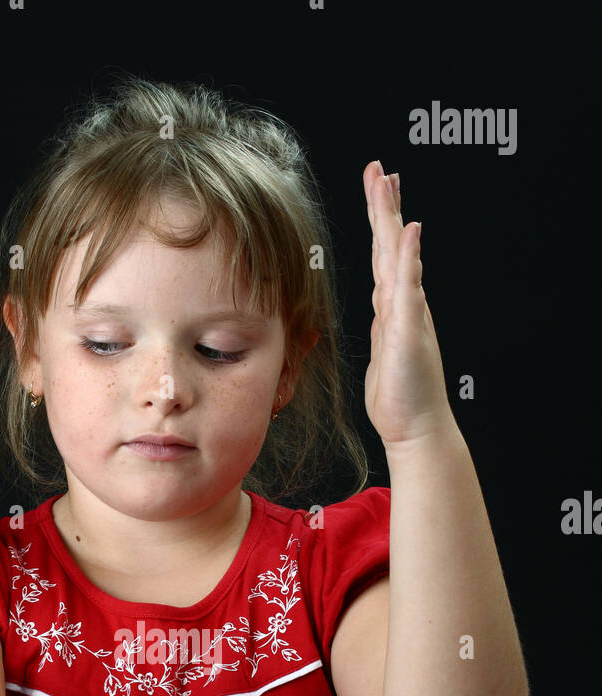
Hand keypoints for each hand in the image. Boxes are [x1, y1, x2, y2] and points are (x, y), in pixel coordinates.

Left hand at [362, 160, 453, 447]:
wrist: (416, 427)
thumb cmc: (399, 397)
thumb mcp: (383, 353)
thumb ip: (385, 325)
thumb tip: (381, 309)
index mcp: (393, 308)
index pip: (384, 256)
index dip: (379, 223)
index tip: (377, 188)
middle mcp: (403, 304)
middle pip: (391, 246)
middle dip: (384, 206)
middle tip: (379, 169)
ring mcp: (408, 314)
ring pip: (398, 256)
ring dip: (392, 219)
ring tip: (388, 183)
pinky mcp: (409, 329)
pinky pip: (408, 286)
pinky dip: (409, 257)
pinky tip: (409, 232)